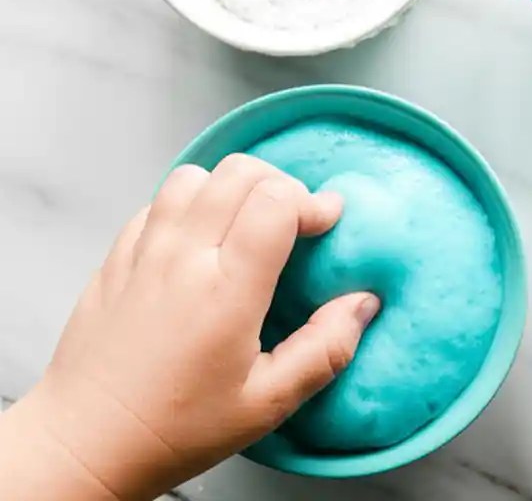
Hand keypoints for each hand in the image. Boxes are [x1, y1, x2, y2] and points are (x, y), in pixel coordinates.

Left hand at [0, 155, 379, 500]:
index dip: (311, 201)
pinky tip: (200, 241)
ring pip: (194, 176)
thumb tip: (362, 305)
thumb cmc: (173, 429)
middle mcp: (181, 260)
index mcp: (225, 292)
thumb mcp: (267, 404)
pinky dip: (188, 205)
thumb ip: (325, 350)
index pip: (275, 201)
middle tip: (295, 218)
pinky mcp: (116, 259)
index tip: (326, 222)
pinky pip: (156, 204)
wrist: (85, 443)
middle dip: (279, 183)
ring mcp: (143, 254)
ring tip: (246, 221)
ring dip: (230, 187)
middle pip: (238, 173)